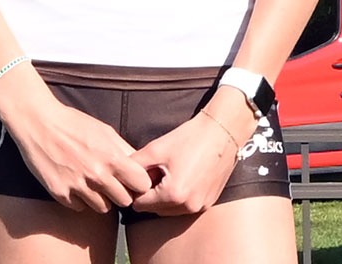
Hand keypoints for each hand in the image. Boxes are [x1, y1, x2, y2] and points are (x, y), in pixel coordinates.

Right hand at [6, 100, 152, 212]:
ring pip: (103, 208)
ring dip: (101, 198)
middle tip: (111, 182)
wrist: (38, 122)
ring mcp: (78, 186)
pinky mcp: (60, 193)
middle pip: (124, 201)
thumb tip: (142, 167)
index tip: (131, 179)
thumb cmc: (74, 123)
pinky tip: (74, 182)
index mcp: (112, 157)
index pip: (143, 185)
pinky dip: (79, 199)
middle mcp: (97, 175)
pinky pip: (80, 207)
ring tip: (91, 182)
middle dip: (121, 192)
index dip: (139, 182)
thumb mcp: (105, 131)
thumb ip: (124, 150)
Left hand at [127, 111, 244, 215]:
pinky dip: (180, 196)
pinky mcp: (209, 202)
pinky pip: (185, 206)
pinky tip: (183, 174)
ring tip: (170, 171)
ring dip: (164, 196)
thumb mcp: (155, 149)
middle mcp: (187, 206)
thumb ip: (133, 166)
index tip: (140, 174)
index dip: (135, 190)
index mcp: (172, 195)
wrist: (222, 132)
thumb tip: (118, 176)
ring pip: (170, 210)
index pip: (140, 205)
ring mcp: (200, 206)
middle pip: (154, 209)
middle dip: (150, 193)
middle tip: (156, 170)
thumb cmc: (189, 138)